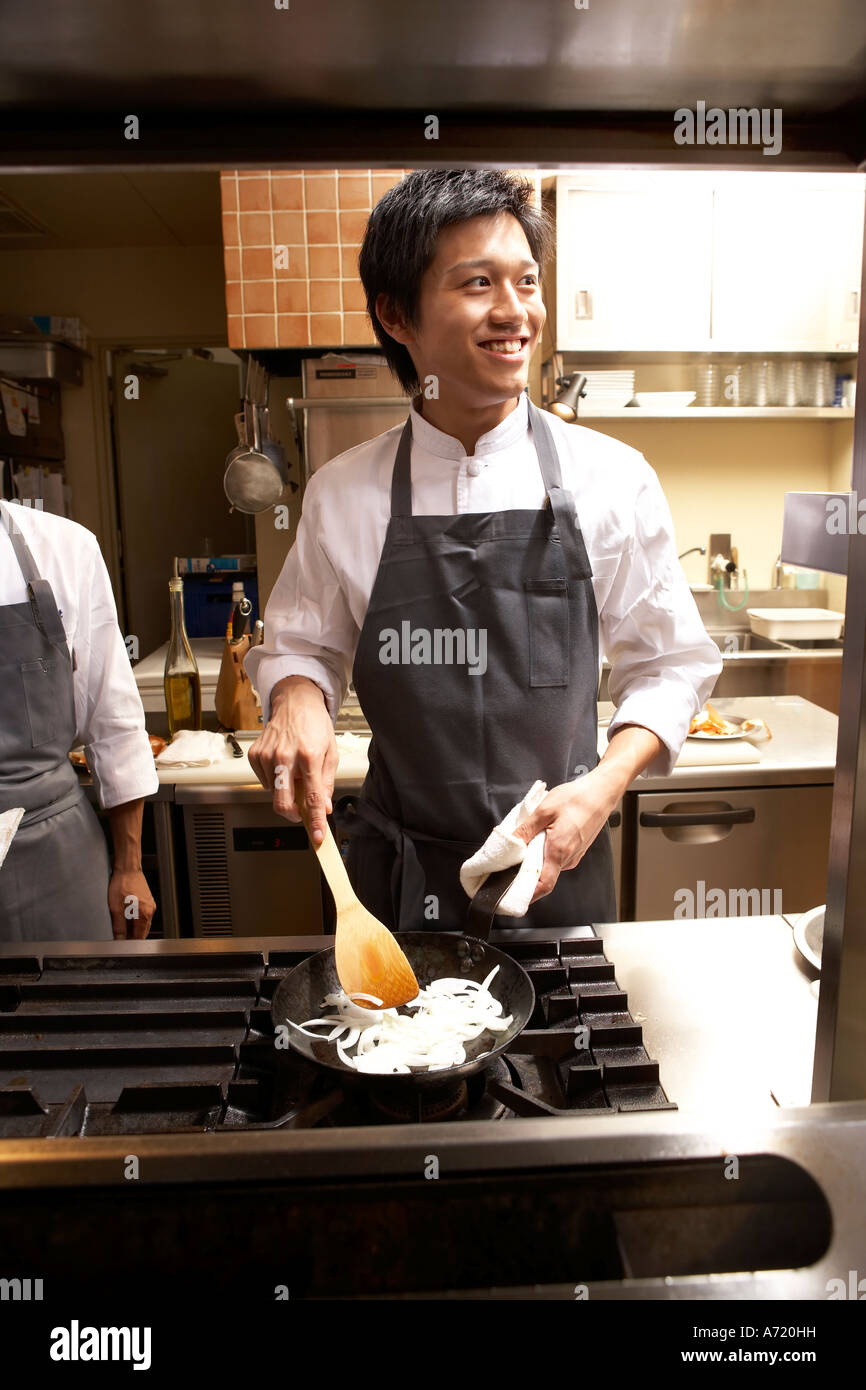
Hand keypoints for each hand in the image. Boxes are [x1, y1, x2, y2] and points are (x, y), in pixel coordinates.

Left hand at [108, 868, 155, 939]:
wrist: (128, 868)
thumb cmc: (121, 883)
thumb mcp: (115, 907)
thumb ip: (118, 926)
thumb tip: (119, 938)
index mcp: (143, 913)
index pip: (139, 936)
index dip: (130, 942)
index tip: (123, 944)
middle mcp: (150, 910)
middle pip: (143, 931)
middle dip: (132, 936)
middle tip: (121, 936)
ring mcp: (151, 905)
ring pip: (144, 923)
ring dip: (134, 927)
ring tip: (123, 924)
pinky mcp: (149, 901)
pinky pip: (144, 915)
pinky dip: (137, 919)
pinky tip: (127, 915)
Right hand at [247, 675, 338, 844]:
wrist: (295, 703)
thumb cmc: (314, 725)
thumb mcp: (330, 753)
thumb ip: (327, 783)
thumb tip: (323, 807)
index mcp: (309, 756)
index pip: (312, 797)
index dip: (315, 821)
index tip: (318, 836)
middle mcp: (286, 756)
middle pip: (283, 802)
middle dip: (292, 815)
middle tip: (300, 813)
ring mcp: (267, 755)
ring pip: (272, 793)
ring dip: (284, 790)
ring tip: (293, 773)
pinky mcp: (255, 754)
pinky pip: (263, 781)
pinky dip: (273, 780)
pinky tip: (282, 766)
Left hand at [514, 772, 616, 904]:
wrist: (602, 792)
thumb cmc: (578, 798)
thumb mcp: (544, 809)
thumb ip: (526, 829)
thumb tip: (511, 843)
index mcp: (559, 850)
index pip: (544, 885)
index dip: (528, 895)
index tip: (512, 895)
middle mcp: (568, 858)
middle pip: (543, 876)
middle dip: (525, 873)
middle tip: (510, 863)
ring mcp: (574, 855)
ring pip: (550, 866)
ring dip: (535, 860)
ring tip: (525, 844)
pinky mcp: (576, 850)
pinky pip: (556, 858)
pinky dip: (545, 853)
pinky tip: (540, 838)